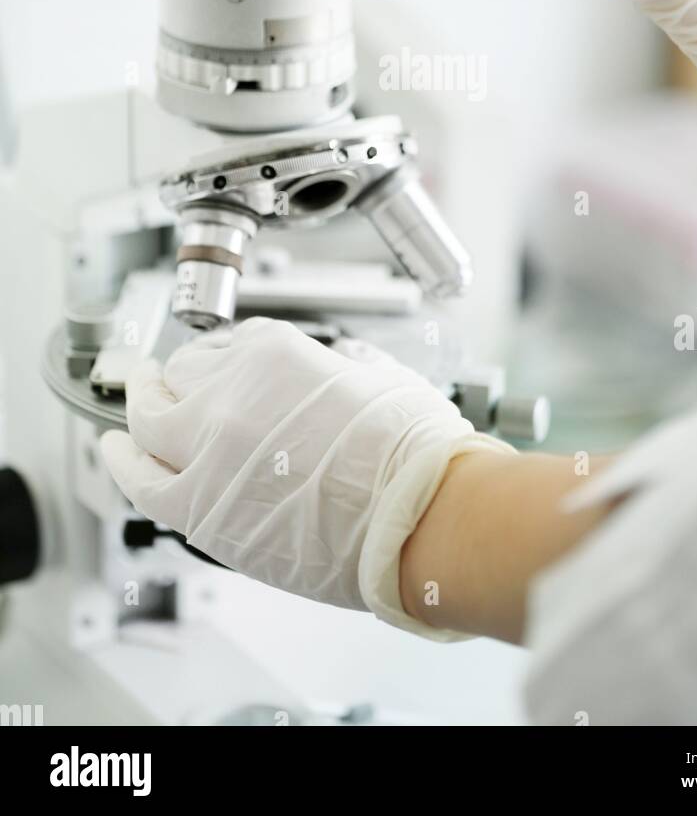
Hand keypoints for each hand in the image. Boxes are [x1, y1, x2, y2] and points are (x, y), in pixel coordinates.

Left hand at [101, 318, 510, 635]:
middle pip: (181, 375)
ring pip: (148, 418)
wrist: (419, 517)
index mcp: (273, 353)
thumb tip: (339, 366)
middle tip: (170, 379)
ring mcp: (208, 447)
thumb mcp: (380, 375)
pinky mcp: (199, 506)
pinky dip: (120, 461)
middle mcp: (229, 391)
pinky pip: (140, 479)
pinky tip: (114, 451)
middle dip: (178, 376)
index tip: (230, 368)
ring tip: (135, 403)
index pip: (231, 344)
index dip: (230, 359)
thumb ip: (344, 365)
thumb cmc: (412, 454)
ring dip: (140, 406)